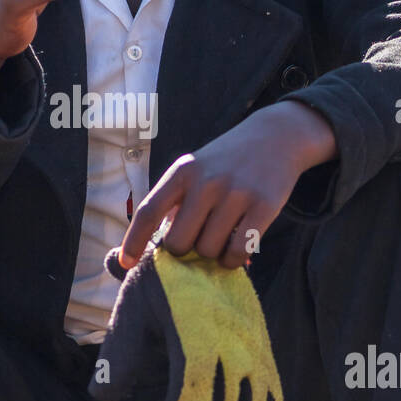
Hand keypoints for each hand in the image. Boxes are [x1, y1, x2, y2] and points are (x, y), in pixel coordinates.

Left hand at [119, 100, 337, 269]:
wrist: (275, 137)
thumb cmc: (226, 163)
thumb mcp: (194, 170)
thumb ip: (175, 202)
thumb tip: (154, 249)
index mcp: (183, 172)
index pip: (148, 211)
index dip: (133, 241)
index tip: (125, 263)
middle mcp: (206, 181)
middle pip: (178, 243)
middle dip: (185, 250)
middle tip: (198, 239)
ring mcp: (236, 193)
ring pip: (208, 251)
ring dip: (212, 254)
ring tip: (222, 237)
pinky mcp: (263, 206)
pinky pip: (237, 253)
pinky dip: (233, 260)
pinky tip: (236, 250)